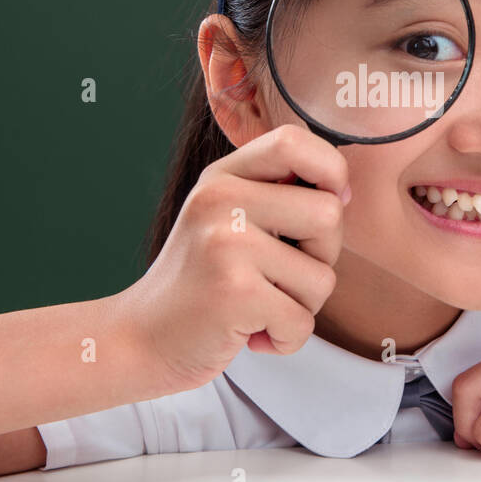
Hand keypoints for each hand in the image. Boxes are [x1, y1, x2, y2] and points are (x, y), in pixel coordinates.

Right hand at [117, 123, 349, 397]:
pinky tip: (251, 335)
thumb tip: (342, 192)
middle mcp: (221, 200)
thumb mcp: (225, 220)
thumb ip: (275, 196)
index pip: (295, 141)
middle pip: (328, 214)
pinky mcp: (234, 293)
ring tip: (259, 307)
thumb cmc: (200, 285)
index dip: (330, 171)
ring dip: (301, 306)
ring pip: (322, 276)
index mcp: (223, 176)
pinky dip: (286, 339)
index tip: (326, 205)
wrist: (138, 340)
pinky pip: (302, 320)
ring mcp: (226, 244)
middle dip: (321, 258)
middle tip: (278, 279)